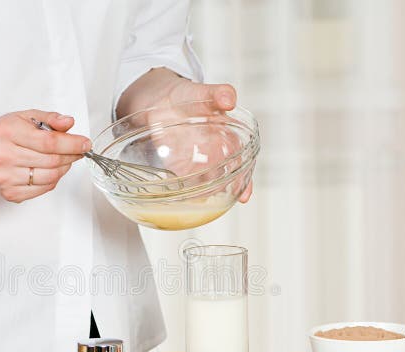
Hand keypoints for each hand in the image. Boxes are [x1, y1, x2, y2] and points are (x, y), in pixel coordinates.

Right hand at [0, 110, 90, 202]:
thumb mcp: (21, 118)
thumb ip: (48, 118)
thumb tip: (69, 123)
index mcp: (8, 132)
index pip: (49, 141)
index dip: (72, 143)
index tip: (85, 143)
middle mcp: (4, 156)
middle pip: (52, 160)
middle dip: (71, 155)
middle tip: (78, 150)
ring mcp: (6, 178)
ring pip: (51, 177)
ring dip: (64, 168)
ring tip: (63, 159)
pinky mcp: (10, 193)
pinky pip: (43, 189)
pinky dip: (53, 179)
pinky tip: (50, 170)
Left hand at [117, 69, 252, 202]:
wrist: (159, 97)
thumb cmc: (186, 94)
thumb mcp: (202, 91)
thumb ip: (217, 93)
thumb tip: (229, 98)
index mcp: (225, 136)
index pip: (241, 161)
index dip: (245, 180)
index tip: (245, 196)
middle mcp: (212, 152)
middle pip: (224, 178)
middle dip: (223, 193)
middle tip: (219, 205)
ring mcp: (193, 158)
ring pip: (203, 182)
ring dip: (202, 194)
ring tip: (198, 207)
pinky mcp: (174, 162)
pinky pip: (181, 180)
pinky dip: (182, 190)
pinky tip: (179, 200)